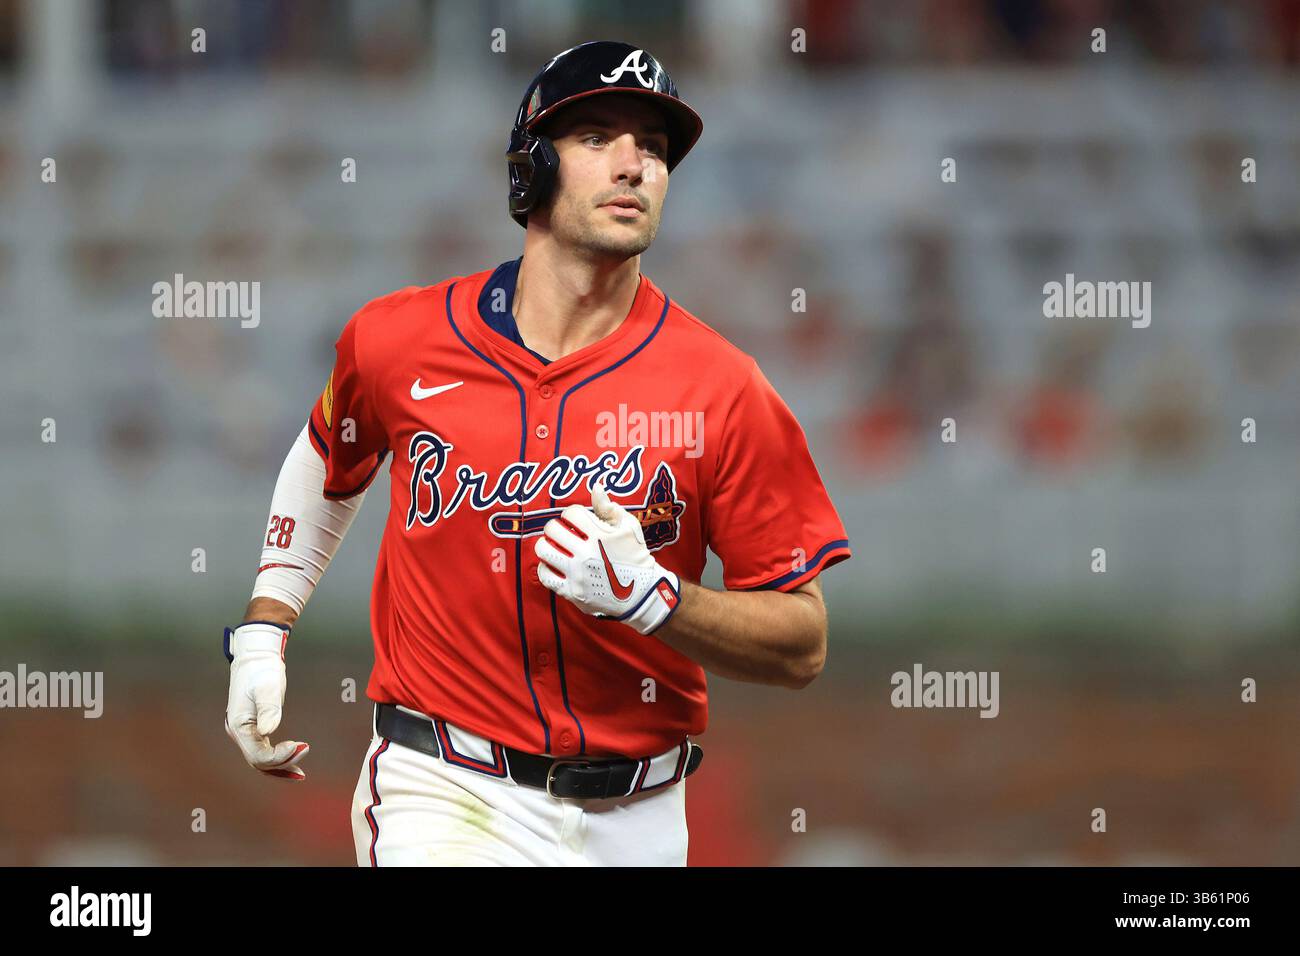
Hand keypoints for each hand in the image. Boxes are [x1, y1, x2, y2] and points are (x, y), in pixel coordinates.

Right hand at [223, 622, 310, 779]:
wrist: (257, 657)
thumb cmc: (262, 670)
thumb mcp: (267, 688)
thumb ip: (269, 709)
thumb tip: (268, 731)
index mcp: (239, 726)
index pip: (258, 755)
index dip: (279, 757)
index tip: (302, 746)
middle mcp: (239, 733)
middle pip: (259, 761)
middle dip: (282, 763)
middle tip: (306, 752)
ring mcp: (246, 732)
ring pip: (261, 760)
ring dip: (281, 766)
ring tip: (300, 775)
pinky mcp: (255, 728)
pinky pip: (264, 750)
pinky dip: (279, 758)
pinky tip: (294, 758)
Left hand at [534, 481, 680, 634]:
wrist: (641, 594)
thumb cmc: (635, 556)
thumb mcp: (629, 527)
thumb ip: (609, 508)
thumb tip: (595, 487)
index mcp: (599, 535)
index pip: (570, 513)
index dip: (572, 514)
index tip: (577, 521)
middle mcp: (586, 553)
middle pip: (552, 529)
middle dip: (556, 527)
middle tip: (562, 532)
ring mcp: (577, 573)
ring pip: (544, 550)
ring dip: (546, 545)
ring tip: (555, 546)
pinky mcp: (572, 592)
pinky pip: (545, 575)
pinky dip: (545, 567)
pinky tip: (554, 564)